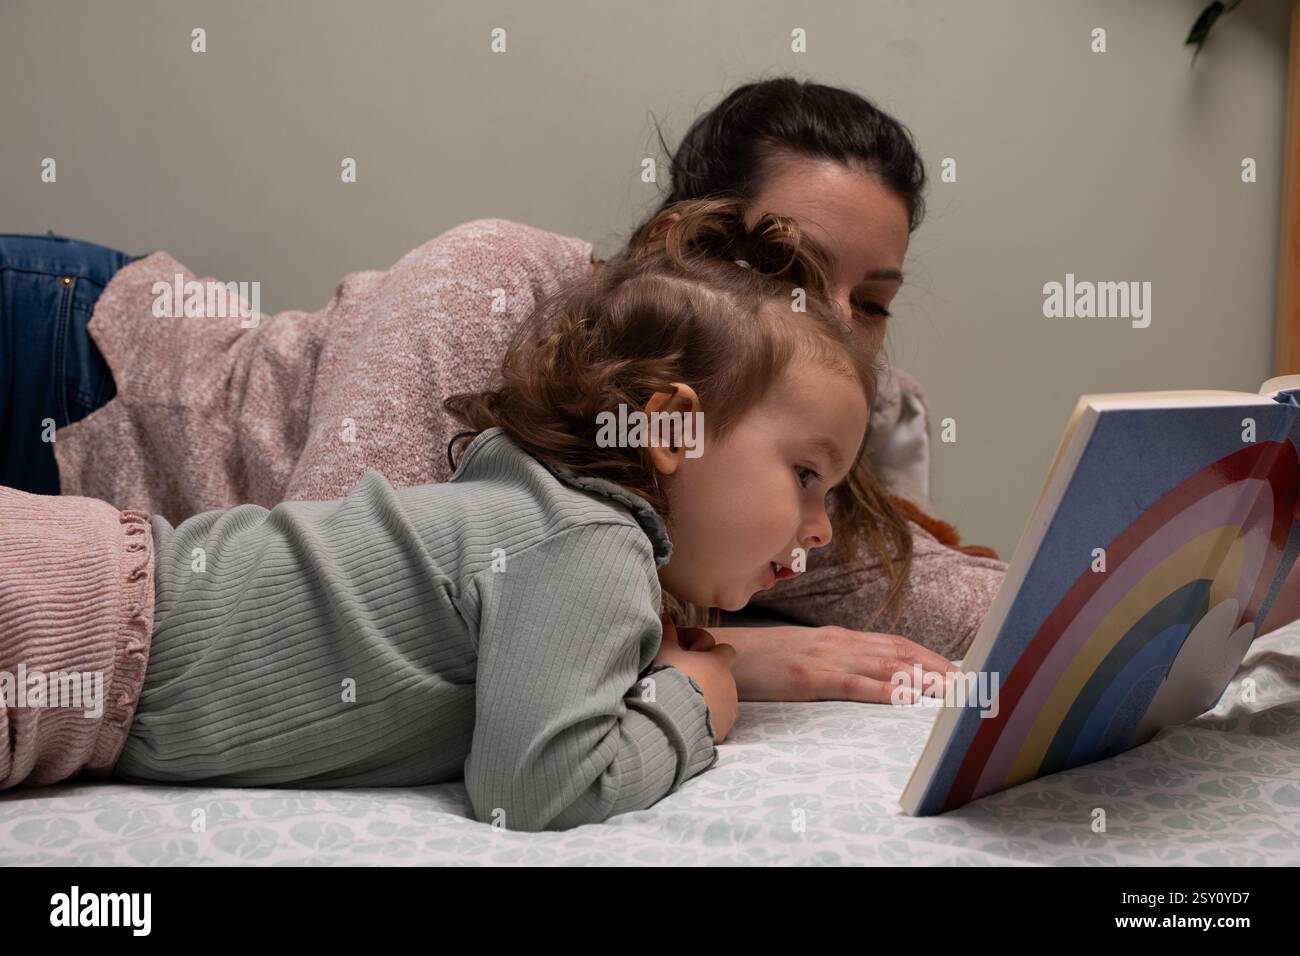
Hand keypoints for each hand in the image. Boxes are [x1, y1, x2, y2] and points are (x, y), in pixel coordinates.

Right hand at [653, 616, 739, 741]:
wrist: (672, 718)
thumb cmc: (669, 678)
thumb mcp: (664, 651)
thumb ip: (668, 633)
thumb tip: (667, 615)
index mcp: (718, 663)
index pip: (725, 650)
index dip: (709, 651)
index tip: (689, 655)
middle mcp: (728, 684)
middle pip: (723, 676)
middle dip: (710, 676)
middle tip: (686, 680)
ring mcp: (728, 707)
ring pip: (722, 698)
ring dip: (708, 697)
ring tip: (684, 702)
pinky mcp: (724, 728)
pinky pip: (718, 720)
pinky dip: (707, 718)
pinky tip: (689, 720)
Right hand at [706, 624, 961, 703]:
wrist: (718, 655)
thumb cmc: (759, 660)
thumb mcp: (801, 655)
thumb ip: (833, 660)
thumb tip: (864, 673)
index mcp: (838, 638)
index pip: (896, 643)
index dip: (931, 656)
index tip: (961, 669)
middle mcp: (839, 642)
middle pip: (901, 652)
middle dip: (940, 667)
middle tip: (975, 681)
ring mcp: (825, 658)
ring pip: (887, 665)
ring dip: (924, 677)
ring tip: (955, 689)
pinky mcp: (810, 678)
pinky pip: (855, 683)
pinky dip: (885, 689)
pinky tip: (906, 697)